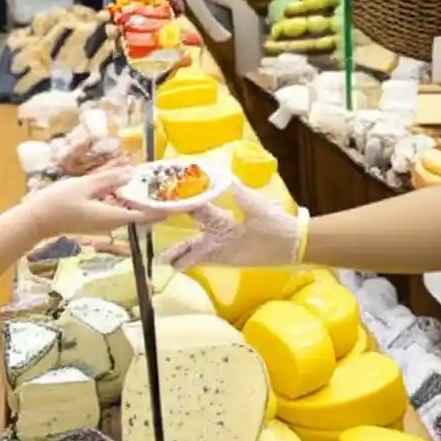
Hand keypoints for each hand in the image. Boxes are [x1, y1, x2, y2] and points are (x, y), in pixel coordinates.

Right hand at [23, 168, 161, 238]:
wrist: (37, 220)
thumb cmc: (59, 202)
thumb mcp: (85, 185)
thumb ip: (109, 179)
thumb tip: (131, 174)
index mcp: (112, 217)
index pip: (144, 216)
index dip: (162, 210)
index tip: (178, 205)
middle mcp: (111, 224)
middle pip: (137, 212)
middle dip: (151, 200)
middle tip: (165, 184)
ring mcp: (103, 224)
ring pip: (126, 210)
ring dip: (136, 197)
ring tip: (149, 181)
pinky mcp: (95, 220)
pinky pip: (115, 209)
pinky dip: (122, 198)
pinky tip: (122, 184)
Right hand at [163, 183, 307, 269]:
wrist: (288, 242)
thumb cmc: (272, 219)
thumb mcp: (252, 201)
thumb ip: (234, 190)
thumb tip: (219, 175)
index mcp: (222, 210)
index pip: (197, 204)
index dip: (182, 200)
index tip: (164, 197)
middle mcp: (216, 227)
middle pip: (190, 224)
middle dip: (173, 224)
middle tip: (152, 222)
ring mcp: (218, 243)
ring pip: (192, 245)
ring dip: (178, 249)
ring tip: (159, 254)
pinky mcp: (222, 258)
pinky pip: (201, 260)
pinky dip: (187, 262)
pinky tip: (174, 265)